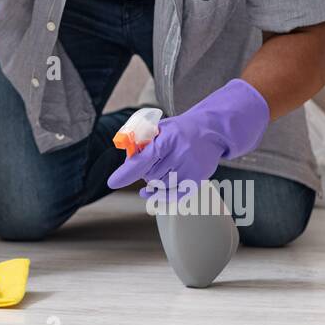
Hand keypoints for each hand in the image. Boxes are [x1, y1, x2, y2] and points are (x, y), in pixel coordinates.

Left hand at [107, 79, 270, 195]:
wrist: (212, 130)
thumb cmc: (181, 129)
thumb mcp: (160, 128)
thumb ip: (142, 141)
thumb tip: (127, 161)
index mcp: (169, 138)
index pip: (144, 159)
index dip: (127, 172)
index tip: (112, 182)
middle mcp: (181, 154)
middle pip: (150, 175)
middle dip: (145, 171)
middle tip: (153, 160)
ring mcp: (190, 168)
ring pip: (160, 185)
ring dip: (154, 181)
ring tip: (161, 167)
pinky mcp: (197, 180)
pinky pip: (173, 195)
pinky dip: (161, 196)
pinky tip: (150, 194)